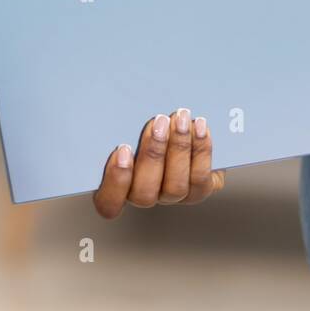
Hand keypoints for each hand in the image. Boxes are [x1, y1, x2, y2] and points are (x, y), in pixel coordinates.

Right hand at [93, 108, 225, 217]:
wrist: (187, 123)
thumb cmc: (152, 122)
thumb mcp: (130, 122)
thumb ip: (122, 126)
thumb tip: (111, 107)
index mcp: (120, 185)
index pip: (108, 203)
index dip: (115, 181)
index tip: (122, 149)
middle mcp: (146, 195)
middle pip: (144, 194)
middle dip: (152, 155)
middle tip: (159, 122)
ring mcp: (173, 196)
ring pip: (174, 187)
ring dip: (178, 149)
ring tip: (181, 119)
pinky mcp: (199, 190)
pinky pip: (200, 178)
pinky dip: (200, 151)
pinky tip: (199, 127)